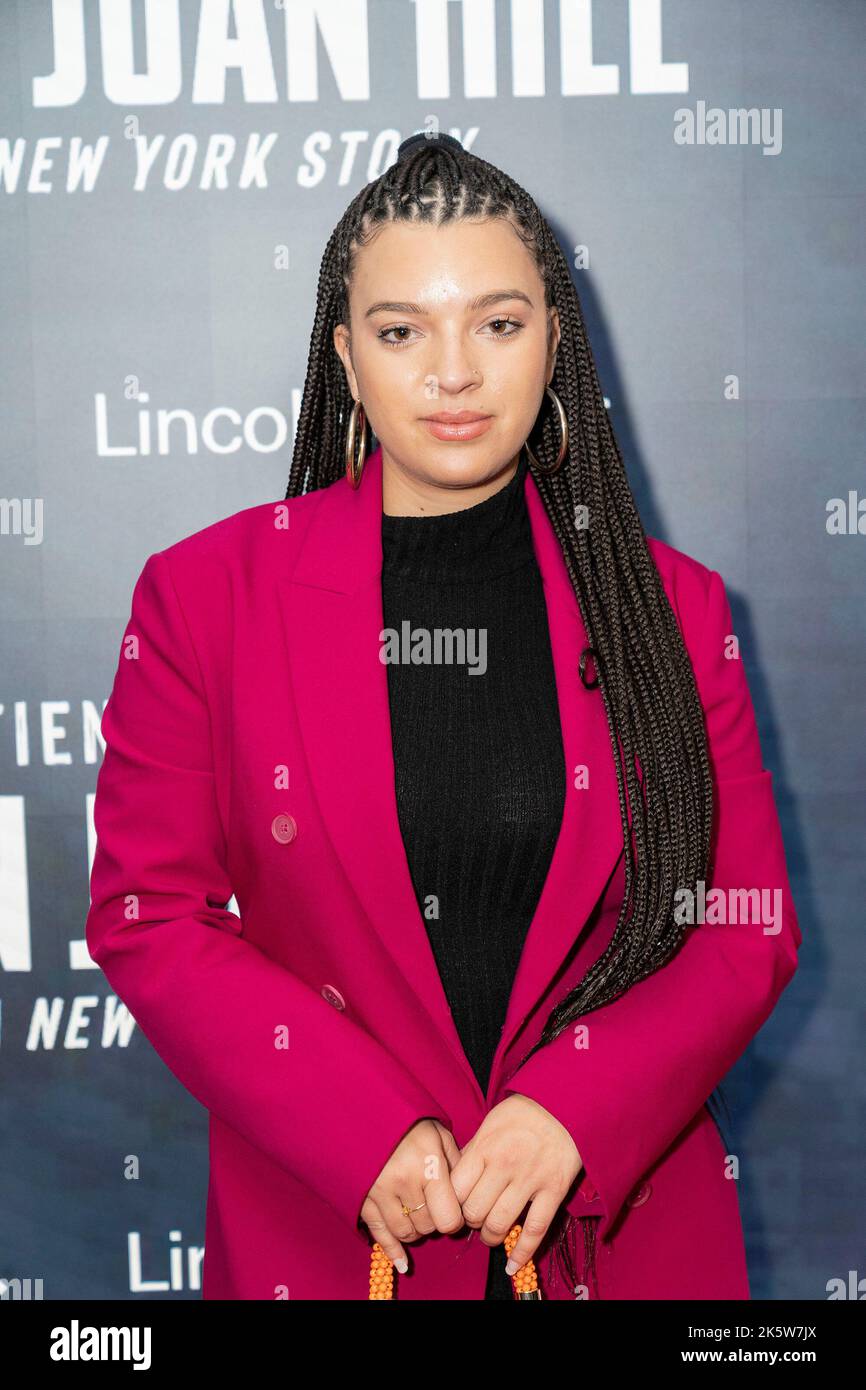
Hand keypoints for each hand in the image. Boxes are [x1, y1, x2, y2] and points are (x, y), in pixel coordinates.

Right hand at [358, 1118, 463, 1271]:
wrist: (364, 1109)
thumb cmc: (409, 1122)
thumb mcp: (439, 1134)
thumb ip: (456, 1162)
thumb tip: (469, 1189)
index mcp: (428, 1165)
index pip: (449, 1219)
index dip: (455, 1218)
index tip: (454, 1209)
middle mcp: (404, 1182)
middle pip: (428, 1227)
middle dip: (435, 1220)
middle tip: (434, 1206)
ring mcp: (380, 1193)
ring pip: (406, 1232)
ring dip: (416, 1229)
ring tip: (418, 1213)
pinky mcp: (363, 1199)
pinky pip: (380, 1234)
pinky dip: (392, 1251)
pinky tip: (402, 1262)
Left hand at [449, 1094, 581, 1275]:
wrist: (564, 1103)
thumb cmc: (522, 1113)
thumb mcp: (489, 1124)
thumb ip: (471, 1152)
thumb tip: (452, 1178)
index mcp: (484, 1148)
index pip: (455, 1190)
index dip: (450, 1204)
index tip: (454, 1205)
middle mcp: (504, 1165)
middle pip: (474, 1211)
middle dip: (470, 1221)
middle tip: (474, 1218)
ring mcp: (530, 1179)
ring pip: (500, 1224)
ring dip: (490, 1236)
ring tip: (491, 1233)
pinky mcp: (554, 1190)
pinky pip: (535, 1230)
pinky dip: (522, 1252)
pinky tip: (512, 1264)